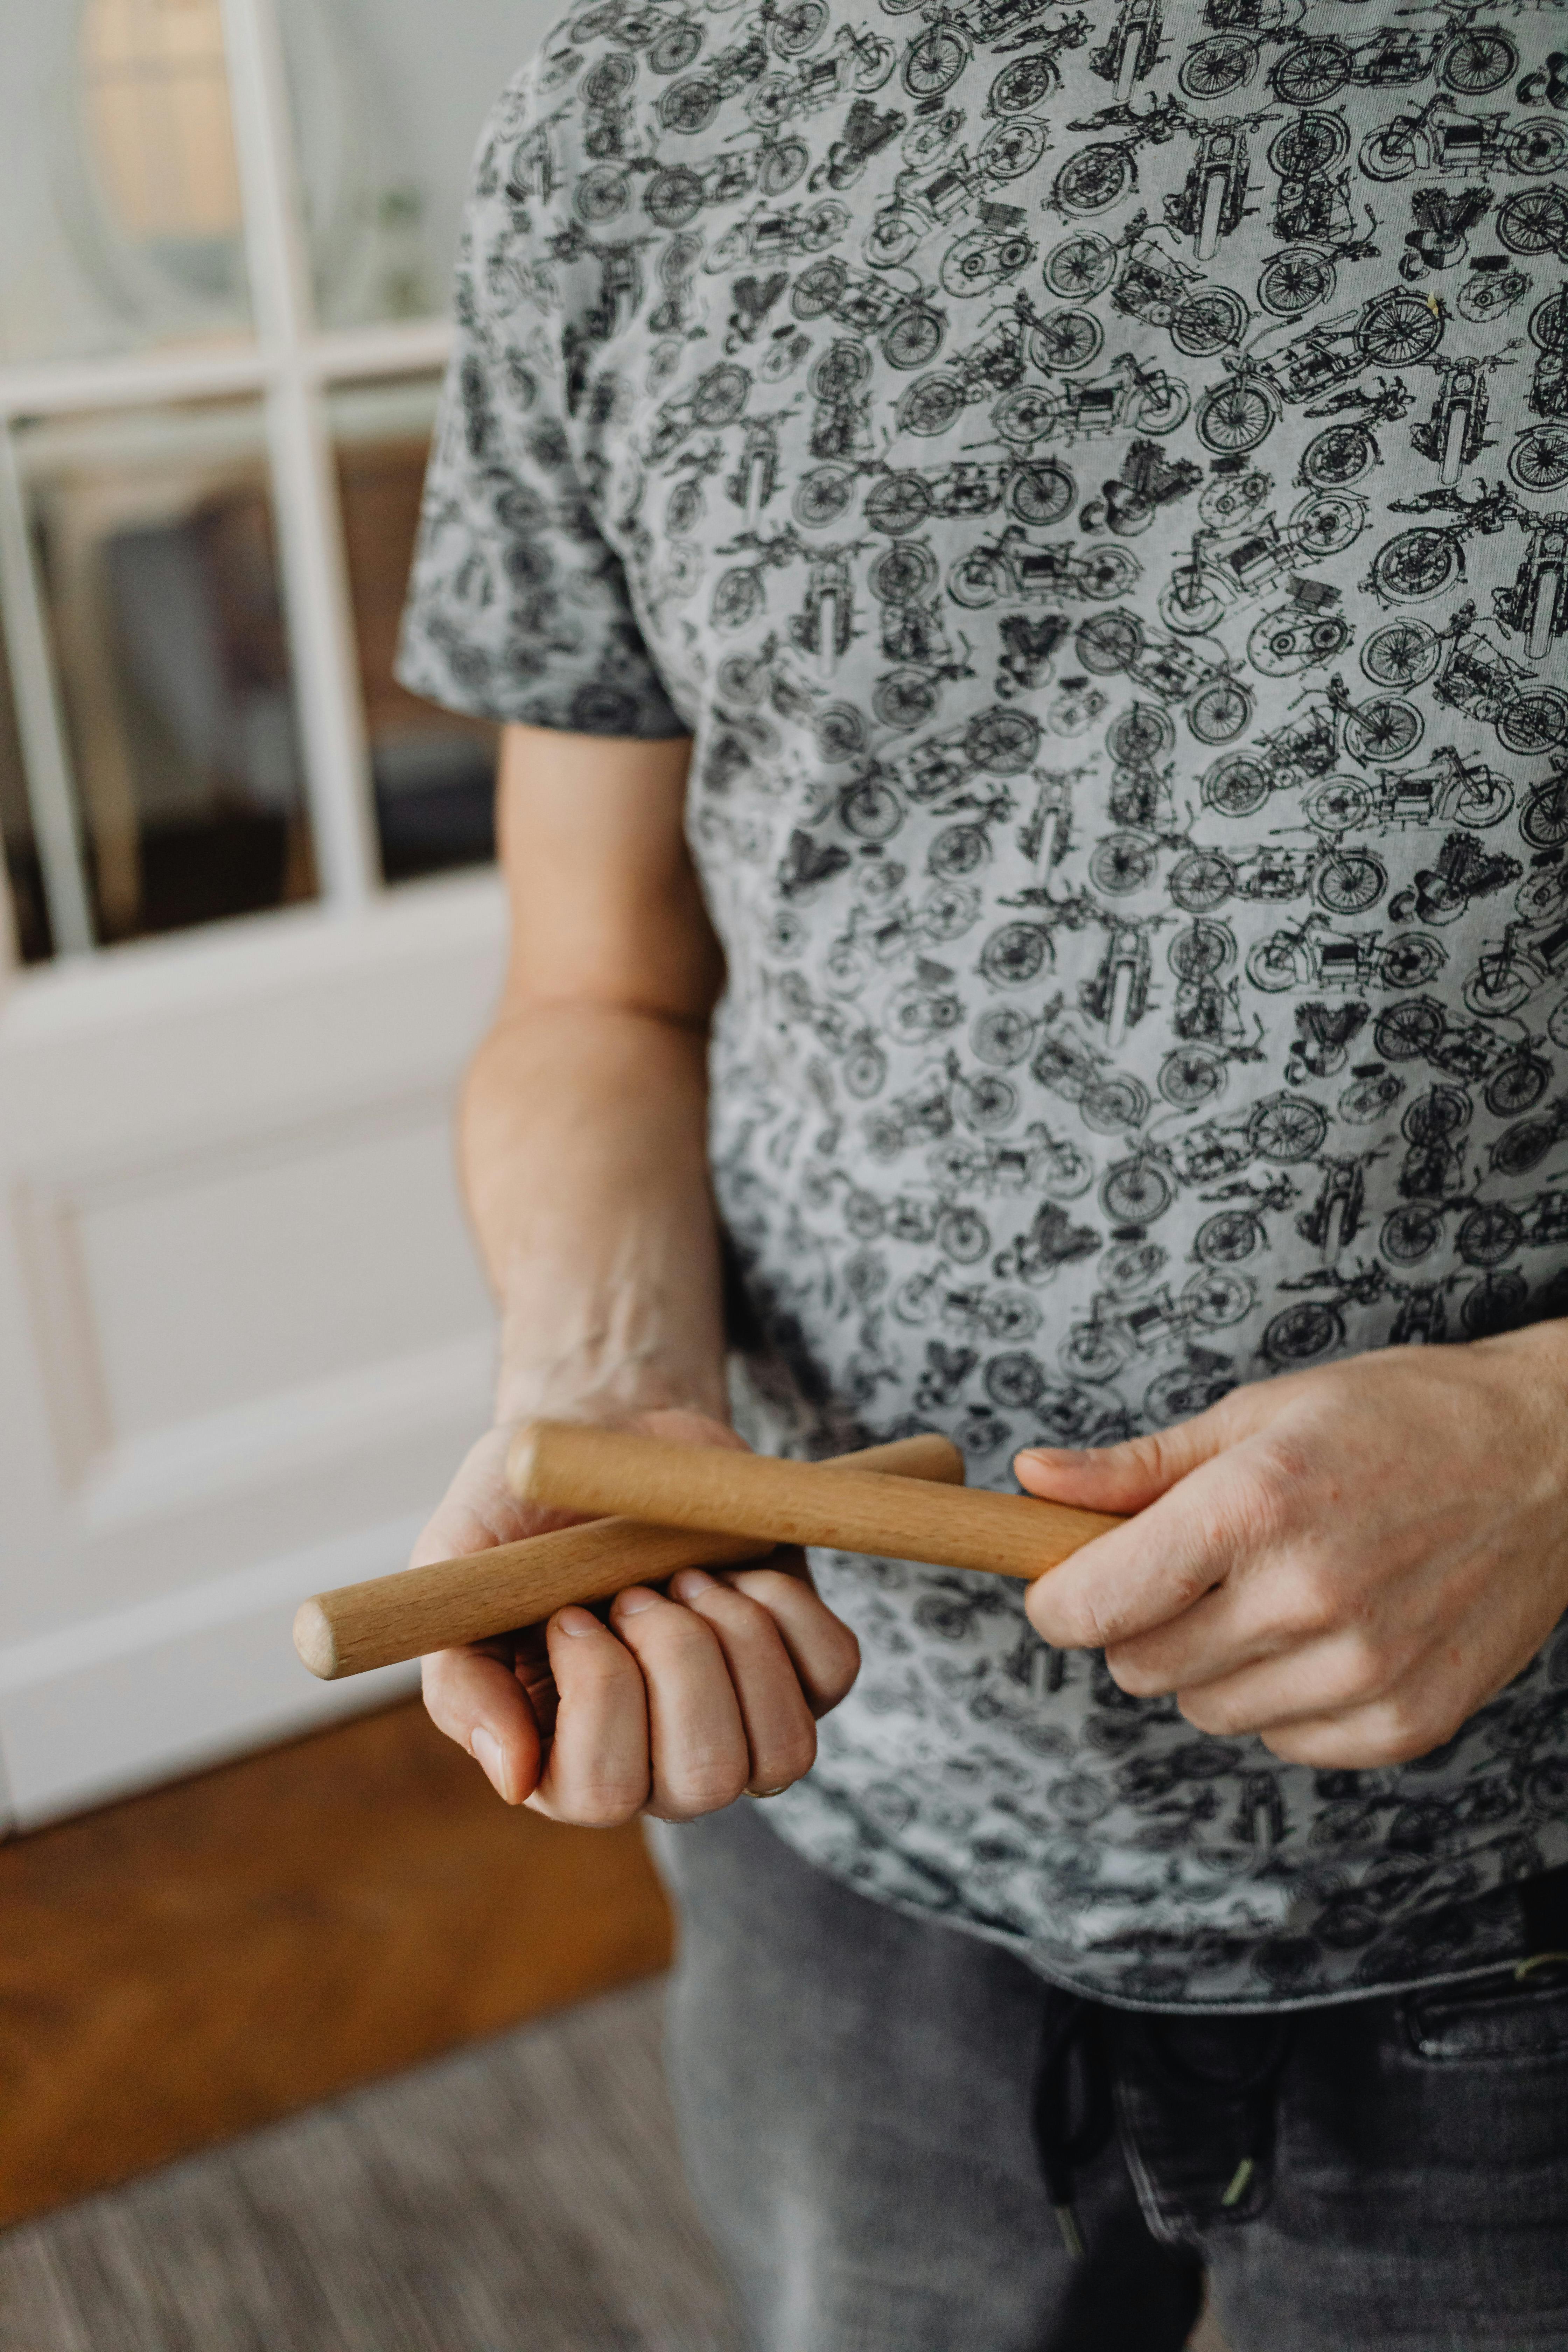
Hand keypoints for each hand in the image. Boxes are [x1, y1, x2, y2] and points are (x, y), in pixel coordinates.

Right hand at [416, 1407, 859, 1822]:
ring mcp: (742, 1726)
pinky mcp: (804, 1672)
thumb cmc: (519, 1518)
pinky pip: (834, 1673)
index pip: (604, 1793)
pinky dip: (791, 1609)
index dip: (599, 1690)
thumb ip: (461, 1683)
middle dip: (677, 1658)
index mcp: (567, 1764)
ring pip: (784, 1748)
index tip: (572, 1610)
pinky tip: (740, 1572)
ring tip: (689, 1579)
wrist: (601, 1445)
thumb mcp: (458, 1579)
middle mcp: (662, 1767)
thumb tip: (515, 1782)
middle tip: (636, 1589)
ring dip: (738, 1638)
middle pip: (706, 1778)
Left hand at [1014, 1326, 1567, 1767]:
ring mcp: (1362, 1669)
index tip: (1066, 1578)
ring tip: (1273, 1590)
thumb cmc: (1398, 1419)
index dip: (1058, 1597)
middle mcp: (1305, 1597)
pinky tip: (1327, 1631)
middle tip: (1191, 1569)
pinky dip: (1282, 1698)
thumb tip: (1030, 1480)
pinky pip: (1283, 1741)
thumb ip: (1134, 1467)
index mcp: (1253, 1507)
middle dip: (1139, 1622)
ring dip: (1212, 1664)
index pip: (1092, 1605)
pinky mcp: (1407, 1721)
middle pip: (1137, 1666)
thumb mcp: (1257, 1414)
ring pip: (1205, 1711)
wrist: (1552, 1460)